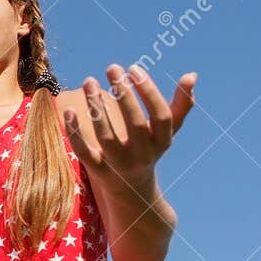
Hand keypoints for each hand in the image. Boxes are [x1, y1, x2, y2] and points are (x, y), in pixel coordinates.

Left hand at [65, 65, 196, 187]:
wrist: (132, 192)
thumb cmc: (149, 150)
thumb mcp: (167, 132)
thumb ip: (181, 105)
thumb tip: (192, 75)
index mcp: (162, 142)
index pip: (161, 116)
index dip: (149, 91)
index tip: (134, 68)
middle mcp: (143, 155)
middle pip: (135, 124)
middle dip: (124, 94)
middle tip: (112, 67)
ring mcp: (119, 165)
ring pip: (107, 136)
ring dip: (97, 107)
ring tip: (89, 80)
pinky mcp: (98, 171)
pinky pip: (84, 152)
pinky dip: (75, 132)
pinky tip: (68, 110)